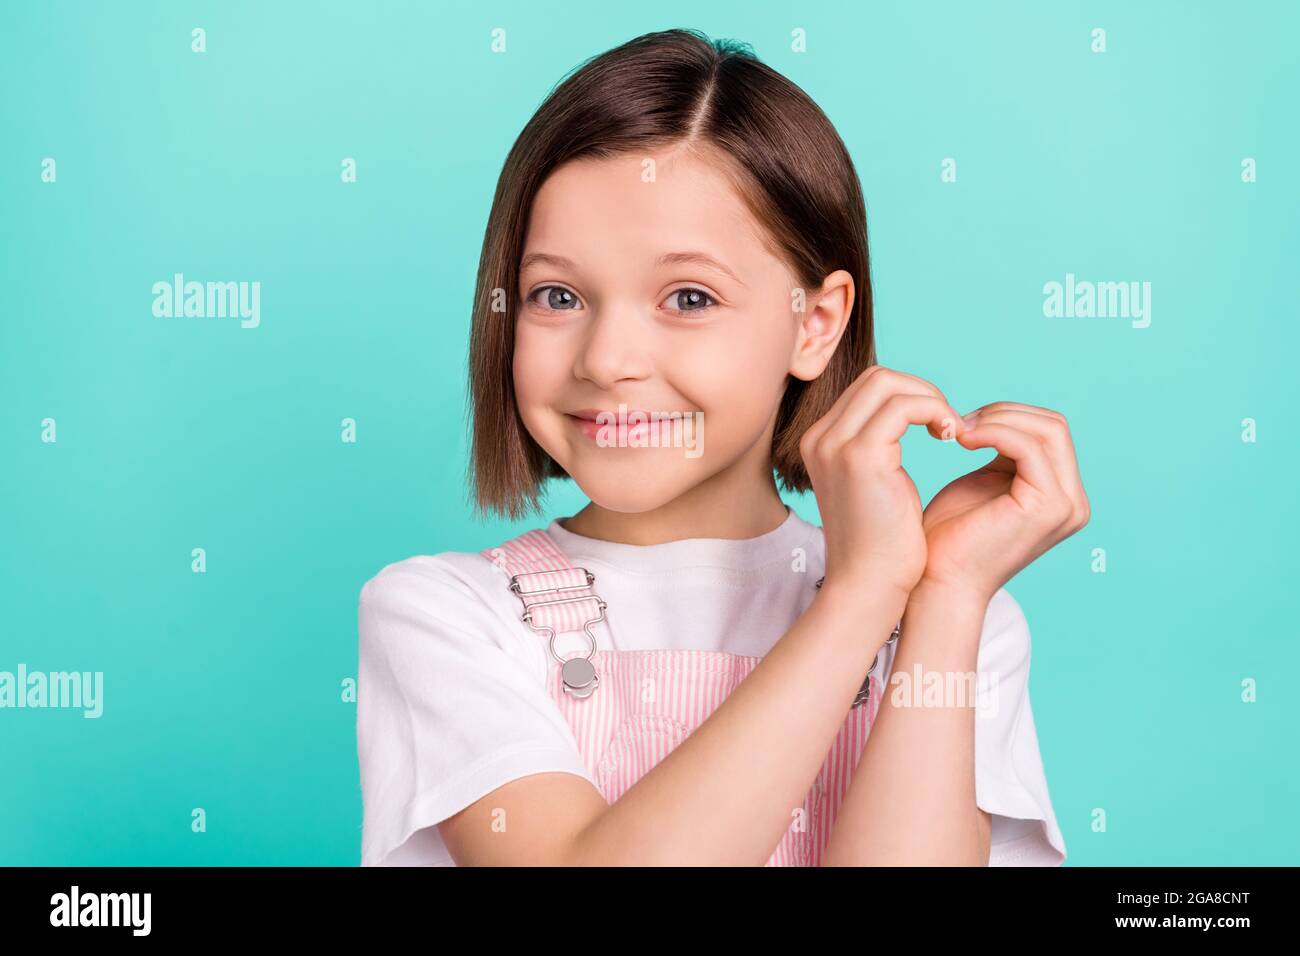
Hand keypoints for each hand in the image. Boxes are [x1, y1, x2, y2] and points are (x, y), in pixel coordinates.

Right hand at [800, 366, 963, 597]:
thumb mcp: (876, 483)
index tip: (937, 424)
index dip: (908, 395)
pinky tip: (951, 437)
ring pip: (889, 384)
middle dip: (921, 391)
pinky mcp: (860, 456)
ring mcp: (835, 444)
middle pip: (876, 377)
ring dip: (930, 399)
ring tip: (952, 430)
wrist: (869, 585)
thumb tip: (910, 412)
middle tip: (949, 424)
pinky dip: (935, 411)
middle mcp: (819, 437)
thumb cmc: (881, 544)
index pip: (866, 388)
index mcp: (819, 442)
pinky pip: (904, 407)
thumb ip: (880, 445)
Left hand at [920, 401, 1089, 602]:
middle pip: (1054, 426)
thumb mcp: (986, 481)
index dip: (1007, 416)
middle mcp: (1073, 501)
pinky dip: (994, 433)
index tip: (963, 422)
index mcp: (1061, 494)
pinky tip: (963, 440)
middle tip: (960, 423)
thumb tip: (1003, 416)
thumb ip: (1005, 452)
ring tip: (958, 431)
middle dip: (1004, 413)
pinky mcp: (1049, 507)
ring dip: (998, 420)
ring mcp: (1066, 505)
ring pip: (1047, 431)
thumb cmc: (952, 535)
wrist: (938, 579)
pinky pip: (1028, 448)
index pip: (1049, 432)